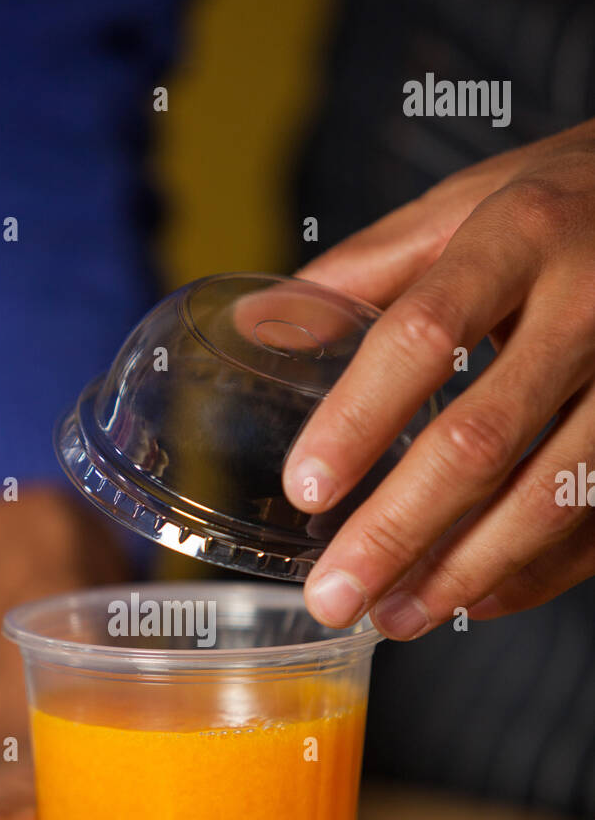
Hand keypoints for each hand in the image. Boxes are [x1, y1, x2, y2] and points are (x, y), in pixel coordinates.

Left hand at [283, 118, 594, 636]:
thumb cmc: (569, 202)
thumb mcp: (470, 204)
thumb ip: (367, 269)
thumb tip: (259, 326)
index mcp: (521, 234)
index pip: (424, 334)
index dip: (360, 417)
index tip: (305, 488)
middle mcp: (590, 304)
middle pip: (482, 439)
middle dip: (399, 529)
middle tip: (334, 594)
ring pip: (552, 497)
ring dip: (465, 572)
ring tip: (392, 617)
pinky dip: (537, 574)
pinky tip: (474, 601)